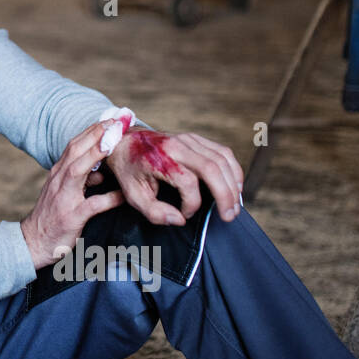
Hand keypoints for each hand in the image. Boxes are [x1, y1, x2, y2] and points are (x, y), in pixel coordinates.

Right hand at [21, 120, 128, 270]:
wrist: (33, 242)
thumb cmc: (52, 216)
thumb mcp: (63, 192)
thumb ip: (81, 180)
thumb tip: (101, 172)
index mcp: (58, 173)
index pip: (74, 144)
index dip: (92, 130)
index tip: (110, 119)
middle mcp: (59, 180)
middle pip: (75, 150)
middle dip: (96, 134)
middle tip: (115, 121)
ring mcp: (64, 198)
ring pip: (78, 170)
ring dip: (96, 154)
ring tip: (114, 142)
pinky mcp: (72, 217)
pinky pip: (93, 205)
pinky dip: (109, 198)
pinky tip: (123, 195)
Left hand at [104, 129, 243, 225]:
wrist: (123, 142)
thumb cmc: (129, 170)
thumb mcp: (132, 195)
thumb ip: (154, 212)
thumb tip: (180, 220)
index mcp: (160, 159)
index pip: (187, 183)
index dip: (192, 204)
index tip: (185, 215)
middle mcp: (177, 145)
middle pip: (212, 169)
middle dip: (225, 195)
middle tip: (229, 216)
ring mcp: (188, 139)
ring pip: (222, 159)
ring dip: (233, 184)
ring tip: (235, 206)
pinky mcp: (195, 138)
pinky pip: (223, 152)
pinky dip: (233, 170)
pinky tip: (234, 186)